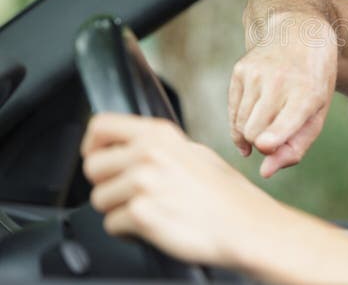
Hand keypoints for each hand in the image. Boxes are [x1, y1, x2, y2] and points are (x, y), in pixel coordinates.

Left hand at [81, 113, 272, 267]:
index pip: (101, 126)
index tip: (98, 156)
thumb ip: (160, 146)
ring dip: (119, 210)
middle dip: (107, 184)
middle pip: (93, 167)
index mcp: (160, 135)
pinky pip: (111, 225)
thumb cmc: (228, 195)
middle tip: (132, 194)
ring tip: (151, 211)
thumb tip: (131, 147)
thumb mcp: (197, 153)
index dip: (92, 144)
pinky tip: (154, 226)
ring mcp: (143, 183)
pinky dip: (128, 232)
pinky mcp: (140, 213)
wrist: (246, 225)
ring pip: (99, 199)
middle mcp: (148, 153)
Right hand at [229, 12, 337, 177]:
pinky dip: (241, 123)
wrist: (300, 31)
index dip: (273, 137)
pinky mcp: (239, 70)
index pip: (285, 120)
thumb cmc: (313, 80)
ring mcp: (256, 74)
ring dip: (253, 133)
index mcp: (307, 92)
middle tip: (277, 135)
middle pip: (256, 133)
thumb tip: (265, 172)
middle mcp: (280, 81)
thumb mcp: (318, 113)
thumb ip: (295, 147)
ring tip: (271, 118)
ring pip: (241, 126)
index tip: (265, 146)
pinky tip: (255, 117)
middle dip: (264, 143)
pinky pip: (233, 112)